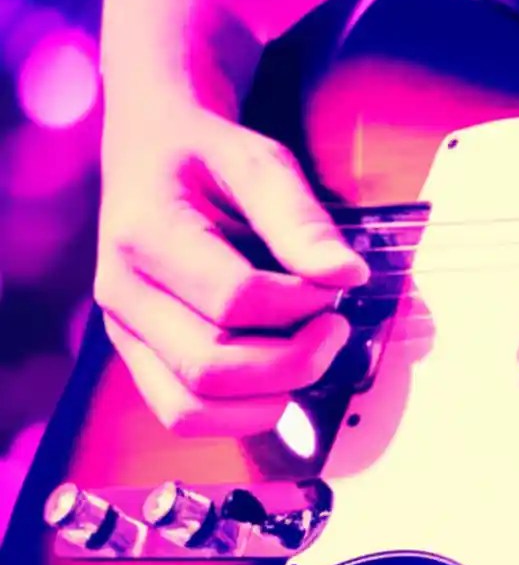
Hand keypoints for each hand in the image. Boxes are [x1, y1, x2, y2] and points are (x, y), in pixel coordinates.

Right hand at [95, 103, 368, 435]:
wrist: (149, 150)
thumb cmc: (207, 154)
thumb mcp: (258, 160)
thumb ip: (300, 219)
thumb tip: (349, 275)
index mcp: (144, 235)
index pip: (233, 299)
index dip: (301, 301)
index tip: (338, 282)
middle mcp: (122, 294)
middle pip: (210, 367)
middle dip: (294, 360)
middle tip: (336, 328)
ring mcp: (125, 332)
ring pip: (191, 409)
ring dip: (269, 397)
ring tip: (309, 353)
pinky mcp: (140, 357)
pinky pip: (185, 414)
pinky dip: (242, 413)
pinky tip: (281, 375)